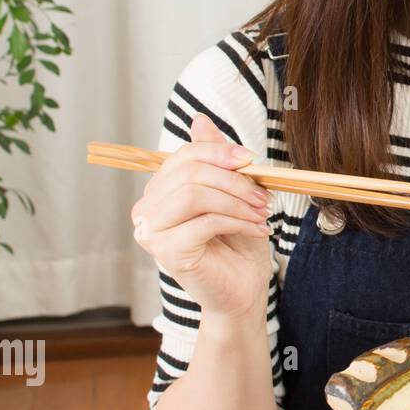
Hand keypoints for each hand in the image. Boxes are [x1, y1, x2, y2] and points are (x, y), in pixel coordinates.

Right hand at [131, 113, 274, 321]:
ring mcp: (152, 231)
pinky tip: (258, 231)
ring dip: (237, 201)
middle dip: (234, 181)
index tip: (251, 162)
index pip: (184, 155)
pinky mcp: (166, 251)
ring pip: (195, 195)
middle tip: (262, 196)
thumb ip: (215, 160)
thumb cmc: (236, 243)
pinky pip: (205, 222)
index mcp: (160, 190)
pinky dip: (238, 223)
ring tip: (261, 214)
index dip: (220, 152)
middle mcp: (147, 208)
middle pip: (190, 172)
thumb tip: (199, 120)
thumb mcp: (231, 194)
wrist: (242, 289)